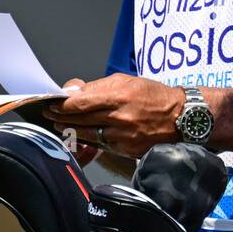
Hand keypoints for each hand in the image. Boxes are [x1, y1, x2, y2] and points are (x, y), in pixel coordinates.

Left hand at [46, 73, 184, 157]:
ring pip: (88, 135)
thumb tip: (74, 91)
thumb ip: (99, 87)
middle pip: (81, 120)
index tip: (52, 104)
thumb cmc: (153, 96)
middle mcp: (120, 118)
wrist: (181, 116)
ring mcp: (123, 136)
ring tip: (62, 125)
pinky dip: (90, 139)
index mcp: (119, 97)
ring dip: (72, 130)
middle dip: (62, 117)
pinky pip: (101, 144)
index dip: (63, 106)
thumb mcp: (127, 81)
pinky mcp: (127, 149)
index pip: (81, 103)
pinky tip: (83, 135)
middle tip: (51, 115)